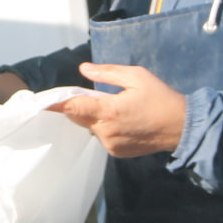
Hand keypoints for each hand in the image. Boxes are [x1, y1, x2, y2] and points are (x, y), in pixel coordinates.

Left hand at [54, 63, 185, 157]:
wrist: (181, 127)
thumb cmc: (160, 98)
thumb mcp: (136, 76)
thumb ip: (107, 73)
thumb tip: (84, 70)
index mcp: (108, 110)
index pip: (73, 107)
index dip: (56, 104)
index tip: (41, 102)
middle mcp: (105, 131)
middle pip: (79, 117)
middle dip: (81, 105)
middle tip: (100, 95)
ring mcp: (110, 144)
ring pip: (91, 127)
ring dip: (96, 117)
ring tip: (119, 108)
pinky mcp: (116, 153)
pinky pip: (102, 137)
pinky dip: (106, 128)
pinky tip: (125, 122)